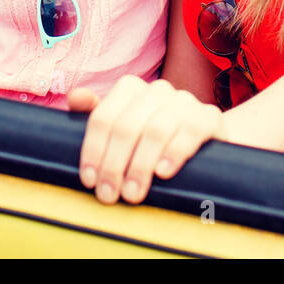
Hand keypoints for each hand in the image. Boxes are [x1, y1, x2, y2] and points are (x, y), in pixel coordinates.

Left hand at [70, 76, 224, 205]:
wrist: (203, 141)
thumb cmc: (153, 137)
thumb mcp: (123, 126)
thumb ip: (97, 115)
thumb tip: (75, 98)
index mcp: (130, 89)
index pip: (103, 117)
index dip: (93, 151)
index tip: (89, 181)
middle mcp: (157, 90)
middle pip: (126, 127)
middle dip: (114, 165)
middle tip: (109, 195)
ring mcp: (185, 101)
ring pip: (155, 130)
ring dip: (140, 166)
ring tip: (133, 193)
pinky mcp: (209, 117)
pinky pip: (190, 131)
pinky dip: (174, 153)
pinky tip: (163, 173)